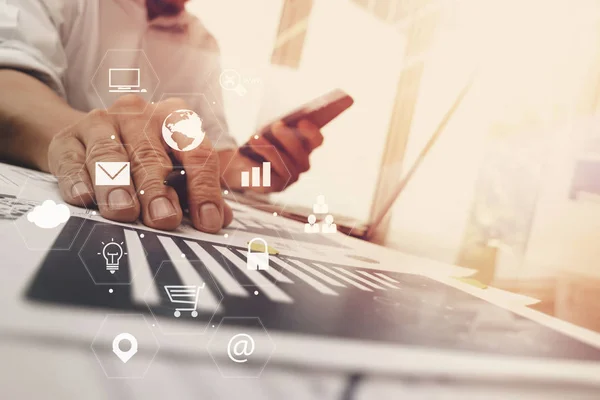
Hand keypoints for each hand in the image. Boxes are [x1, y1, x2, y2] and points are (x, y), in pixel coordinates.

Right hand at [47, 95, 231, 232]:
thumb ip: (197, 192)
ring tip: (123, 211)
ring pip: (109, 154)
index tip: (207, 222)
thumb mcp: (176, 168)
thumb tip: (220, 218)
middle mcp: (139, 115)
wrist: (91, 136)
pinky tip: (84, 198)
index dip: (204, 189)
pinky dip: (78, 180)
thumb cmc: (145, 157)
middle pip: (151, 155)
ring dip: (116, 185)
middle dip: (158, 190)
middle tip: (164, 219)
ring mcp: (100, 122)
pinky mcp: (67, 138)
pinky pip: (71, 160)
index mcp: (175, 119)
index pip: (197, 153)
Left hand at [222, 119, 322, 191]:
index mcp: (305, 147)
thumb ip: (280, 127)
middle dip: (288, 138)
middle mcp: (302, 163)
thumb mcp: (270, 132)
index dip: (311, 132)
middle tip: (276, 126)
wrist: (244, 165)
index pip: (316, 140)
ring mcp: (291, 177)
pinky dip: (258, 162)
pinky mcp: (276, 186)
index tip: (301, 121)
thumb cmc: (261, 144)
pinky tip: (249, 152)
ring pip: (284, 162)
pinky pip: (270, 175)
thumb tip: (279, 122)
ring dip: (269, 149)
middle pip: (301, 152)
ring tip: (254, 137)